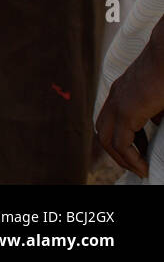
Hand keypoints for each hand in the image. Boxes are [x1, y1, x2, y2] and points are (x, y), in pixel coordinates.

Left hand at [96, 29, 163, 177]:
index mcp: (122, 92)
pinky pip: (120, 142)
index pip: (110, 120)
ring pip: (107, 140)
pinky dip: (129, 157)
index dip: (122, 139)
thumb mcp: (159, 96)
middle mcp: (115, 98)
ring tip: (138, 169)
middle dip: (117, 152)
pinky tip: (142, 166)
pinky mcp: (127, 110)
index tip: (139, 152)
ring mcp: (118, 103)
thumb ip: (154, 111)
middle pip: (103, 131)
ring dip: (121, 158)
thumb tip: (155, 121)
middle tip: (135, 164)